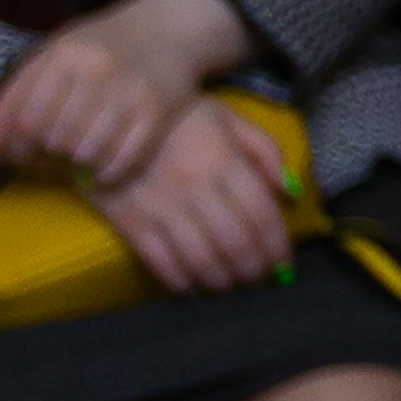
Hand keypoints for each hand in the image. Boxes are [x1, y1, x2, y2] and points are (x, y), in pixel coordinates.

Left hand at [0, 28, 182, 188]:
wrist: (169, 25)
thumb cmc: (102, 44)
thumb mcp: (57, 52)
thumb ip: (21, 93)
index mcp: (64, 53)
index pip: (24, 117)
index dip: (14, 145)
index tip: (17, 153)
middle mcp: (97, 71)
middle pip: (53, 138)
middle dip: (44, 157)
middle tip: (49, 158)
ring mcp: (130, 92)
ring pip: (85, 153)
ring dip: (75, 166)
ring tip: (75, 159)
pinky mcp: (158, 112)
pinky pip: (122, 161)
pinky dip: (105, 174)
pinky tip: (101, 168)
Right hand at [93, 96, 298, 294]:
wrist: (109, 113)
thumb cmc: (180, 117)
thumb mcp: (229, 119)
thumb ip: (266, 151)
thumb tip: (291, 192)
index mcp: (224, 161)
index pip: (261, 214)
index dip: (277, 245)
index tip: (284, 263)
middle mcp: (196, 187)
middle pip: (234, 241)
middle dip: (253, 269)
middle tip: (260, 279)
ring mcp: (161, 206)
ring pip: (200, 258)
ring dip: (221, 280)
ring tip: (230, 285)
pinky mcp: (129, 219)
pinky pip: (159, 260)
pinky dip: (179, 281)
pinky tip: (190, 287)